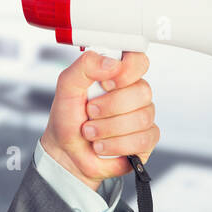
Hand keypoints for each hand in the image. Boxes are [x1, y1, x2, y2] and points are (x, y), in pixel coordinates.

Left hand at [40, 49, 158, 190]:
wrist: (66, 151)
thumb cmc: (68, 117)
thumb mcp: (67, 86)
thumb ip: (85, 66)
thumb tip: (112, 63)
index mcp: (117, 75)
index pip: (138, 60)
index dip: (128, 70)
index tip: (106, 83)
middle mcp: (133, 93)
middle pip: (142, 91)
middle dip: (110, 106)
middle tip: (90, 112)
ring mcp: (142, 117)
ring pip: (142, 118)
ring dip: (108, 128)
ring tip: (90, 132)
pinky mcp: (145, 140)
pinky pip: (142, 140)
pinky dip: (116, 145)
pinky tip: (102, 145)